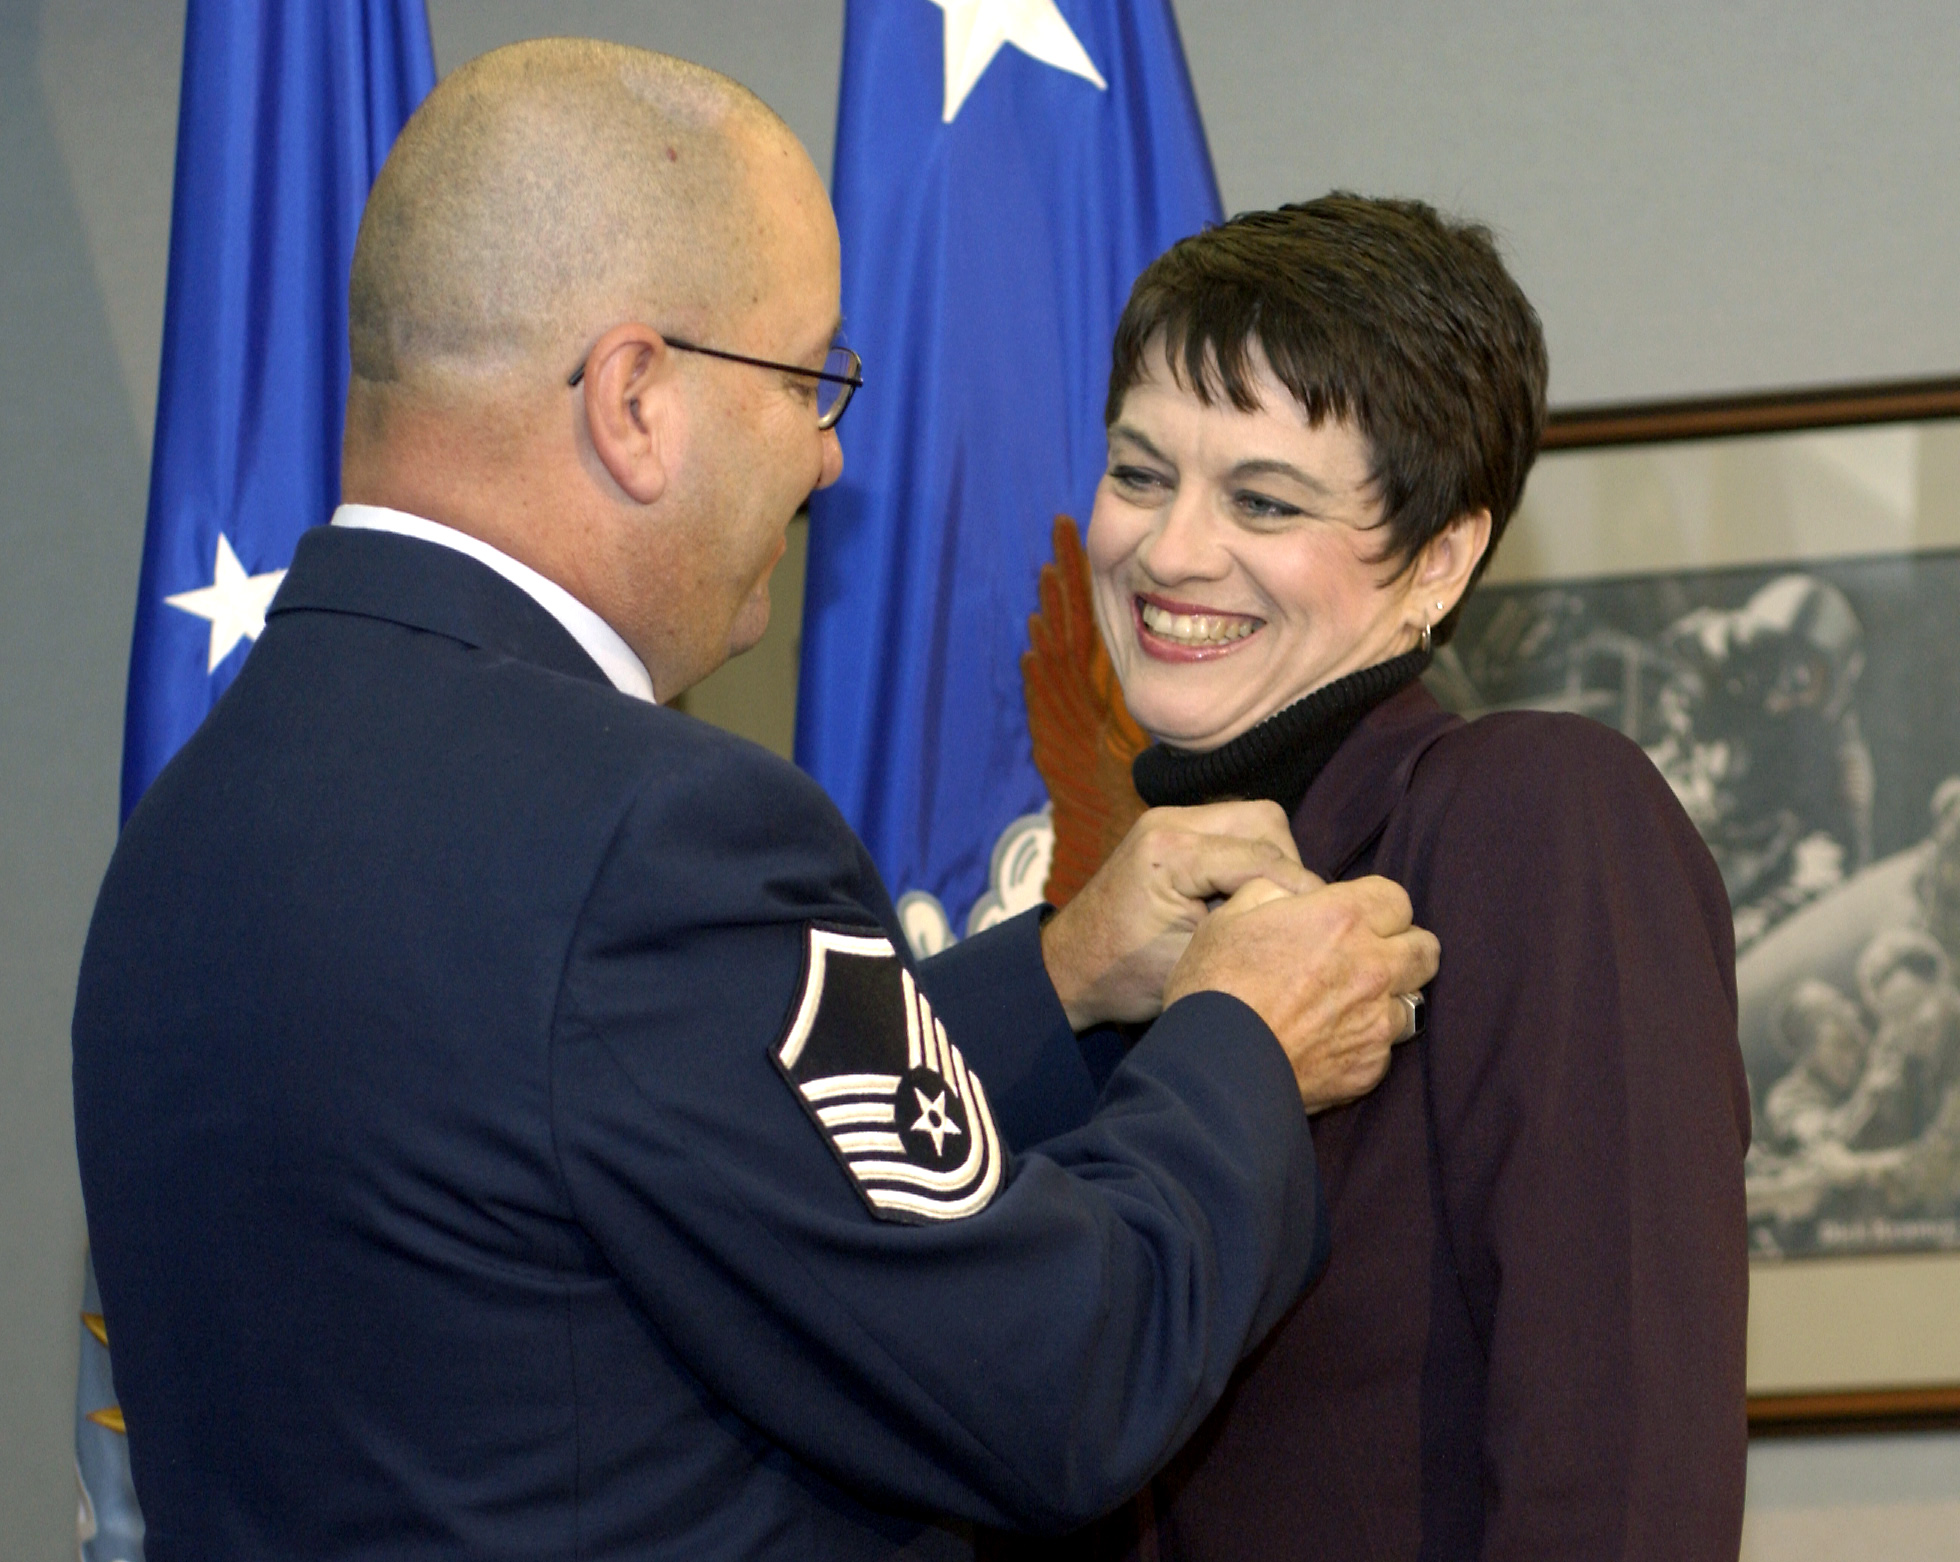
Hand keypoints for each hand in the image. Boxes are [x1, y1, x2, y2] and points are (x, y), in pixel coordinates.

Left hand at [1039, 802, 1319, 1029]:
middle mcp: (1170, 821)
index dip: (1300, 890)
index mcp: (1170, 852)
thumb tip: (1307, 916)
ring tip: (1270, 907)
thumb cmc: (1124, 978)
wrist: (1069, 969)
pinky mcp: (1172, 829)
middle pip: (1265, 821)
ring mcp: (1169, 819)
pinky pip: (1233, 831)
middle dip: (1287, 866)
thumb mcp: (1194, 964)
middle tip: (1289, 913)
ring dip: (1272, 860)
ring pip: (1254, 820)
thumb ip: (1247, 930)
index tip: (1323, 923)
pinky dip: (1251, 858)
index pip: (1262, 856)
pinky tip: (1249, 898)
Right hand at [1164, 876, 1440, 1111]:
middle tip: (1365, 958)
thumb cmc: (1214, 987)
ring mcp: (1377, 1022)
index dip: (1374, 907)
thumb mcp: (1229, 917)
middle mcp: (1373, 967)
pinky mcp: (1370, 1068)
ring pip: (1413, 1001)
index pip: (1397, 899)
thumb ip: (1274, 892)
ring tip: (1349, 1006)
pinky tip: (1330, 1043)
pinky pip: (1386, 1048)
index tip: (1352, 919)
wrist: (1212, 1070)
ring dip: (1388, 999)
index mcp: (1341, 919)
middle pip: (1425, 949)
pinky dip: (1366, 1043)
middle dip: (1401, 948)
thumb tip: (1298, 897)